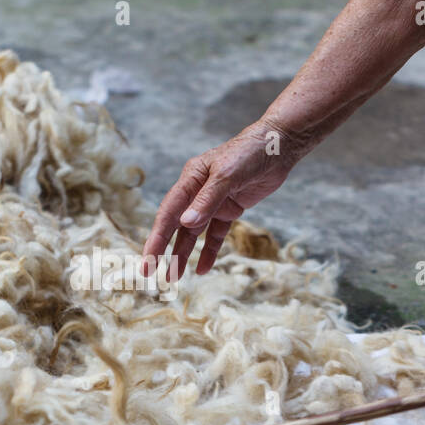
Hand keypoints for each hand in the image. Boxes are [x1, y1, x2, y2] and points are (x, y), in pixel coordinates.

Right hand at [141, 120, 301, 280]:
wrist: (277, 147)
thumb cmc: (249, 153)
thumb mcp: (227, 175)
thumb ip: (207, 200)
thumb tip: (185, 224)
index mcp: (189, 180)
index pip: (168, 213)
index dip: (156, 238)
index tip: (147, 261)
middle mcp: (196, 192)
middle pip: (175, 226)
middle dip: (162, 250)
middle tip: (149, 273)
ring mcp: (212, 202)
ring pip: (193, 233)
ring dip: (183, 254)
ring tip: (173, 277)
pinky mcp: (229, 209)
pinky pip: (216, 234)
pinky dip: (210, 251)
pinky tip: (203, 269)